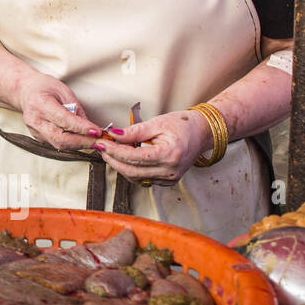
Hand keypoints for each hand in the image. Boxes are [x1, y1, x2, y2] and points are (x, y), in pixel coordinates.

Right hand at [17, 72, 102, 152]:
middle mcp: (35, 120)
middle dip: (83, 142)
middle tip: (101, 142)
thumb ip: (76, 109)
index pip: (63, 120)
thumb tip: (91, 128)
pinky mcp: (38, 138)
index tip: (97, 132)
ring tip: (95, 142)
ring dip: (80, 145)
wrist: (26, 91)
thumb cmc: (45, 87)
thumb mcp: (64, 91)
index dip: (81, 128)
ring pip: (60, 145)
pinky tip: (82, 140)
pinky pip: (57, 144)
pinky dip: (72, 144)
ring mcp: (35, 131)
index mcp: (40, 103)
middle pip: (60, 139)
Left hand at [95, 110, 212, 184]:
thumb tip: (114, 135)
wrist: (202, 133)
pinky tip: (126, 158)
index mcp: (169, 155)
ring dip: (120, 165)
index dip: (114, 151)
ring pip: (135, 177)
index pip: (133, 157)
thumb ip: (134, 132)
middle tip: (101, 147)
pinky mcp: (168, 181)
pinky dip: (132, 169)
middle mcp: (170, 171)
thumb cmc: (183, 125)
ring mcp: (170, 178)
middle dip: (113, 159)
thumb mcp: (157, 123)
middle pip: (131, 171)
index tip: (101, 142)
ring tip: (111, 151)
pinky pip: (143, 178)